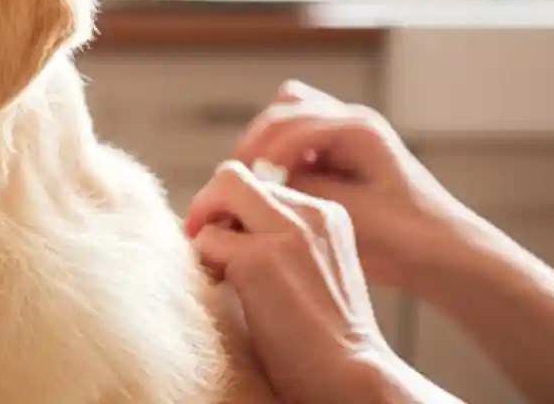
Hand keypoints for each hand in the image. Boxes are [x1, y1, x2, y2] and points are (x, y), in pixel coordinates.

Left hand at [184, 162, 453, 403]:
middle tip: (207, 247)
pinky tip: (221, 289)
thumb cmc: (324, 335)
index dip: (235, 210)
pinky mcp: (259, 259)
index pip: (261, 184)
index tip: (229, 244)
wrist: (349, 375)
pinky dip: (203, 261)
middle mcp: (310, 213)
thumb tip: (222, 223)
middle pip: (234, 176)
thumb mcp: (314, 269)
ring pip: (220, 192)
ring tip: (216, 271)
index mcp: (328, 214)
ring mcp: (286, 232)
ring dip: (205, 230)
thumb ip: (282, 238)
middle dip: (210, 205)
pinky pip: (206, 239)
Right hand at [231, 80, 470, 289]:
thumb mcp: (347, 213)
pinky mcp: (342, 148)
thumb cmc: (403, 237)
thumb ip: (300, 189)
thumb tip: (257, 180)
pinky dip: (281, 151)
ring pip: (288, 113)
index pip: (288, 124)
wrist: (443, 251)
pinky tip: (278, 183)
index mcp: (357, 129)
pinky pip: (298, 134)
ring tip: (257, 179)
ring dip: (267, 142)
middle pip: (283, 109)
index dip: (260, 155)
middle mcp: (352, 119)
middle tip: (243, 182)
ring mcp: (348, 130)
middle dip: (258, 143)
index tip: (244, 188)